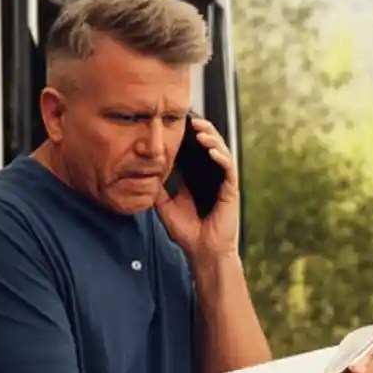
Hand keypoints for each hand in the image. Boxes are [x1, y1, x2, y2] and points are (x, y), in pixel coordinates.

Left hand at [155, 117, 239, 260]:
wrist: (202, 252)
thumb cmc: (187, 231)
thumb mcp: (165, 206)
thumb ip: (158, 189)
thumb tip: (142, 174)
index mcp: (197, 179)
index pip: (194, 152)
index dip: (188, 138)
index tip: (176, 124)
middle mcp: (211, 178)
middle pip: (210, 147)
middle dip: (202, 131)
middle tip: (190, 119)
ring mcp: (222, 183)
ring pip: (222, 153)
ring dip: (213, 140)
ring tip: (201, 131)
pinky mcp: (231, 192)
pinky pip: (228, 170)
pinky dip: (221, 158)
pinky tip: (212, 151)